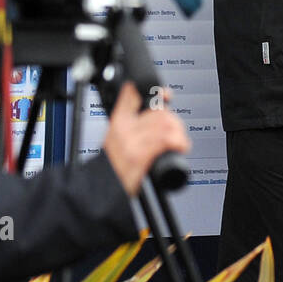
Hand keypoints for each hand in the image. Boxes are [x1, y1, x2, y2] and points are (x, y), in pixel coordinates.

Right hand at [101, 82, 190, 196]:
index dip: (154, 92)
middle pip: (158, 112)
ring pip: (165, 125)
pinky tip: (180, 148)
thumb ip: (132, 126)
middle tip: (178, 133)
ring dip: (179, 133)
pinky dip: (178, 142)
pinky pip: (164, 140)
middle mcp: (122, 129)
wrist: (102, 189)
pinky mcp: (138, 156)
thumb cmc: (113, 167)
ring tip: (180, 142)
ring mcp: (130, 142)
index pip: (132, 95)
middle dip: (174, 121)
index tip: (166, 95)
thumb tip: (156, 115)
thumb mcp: (116, 141)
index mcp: (117, 122)